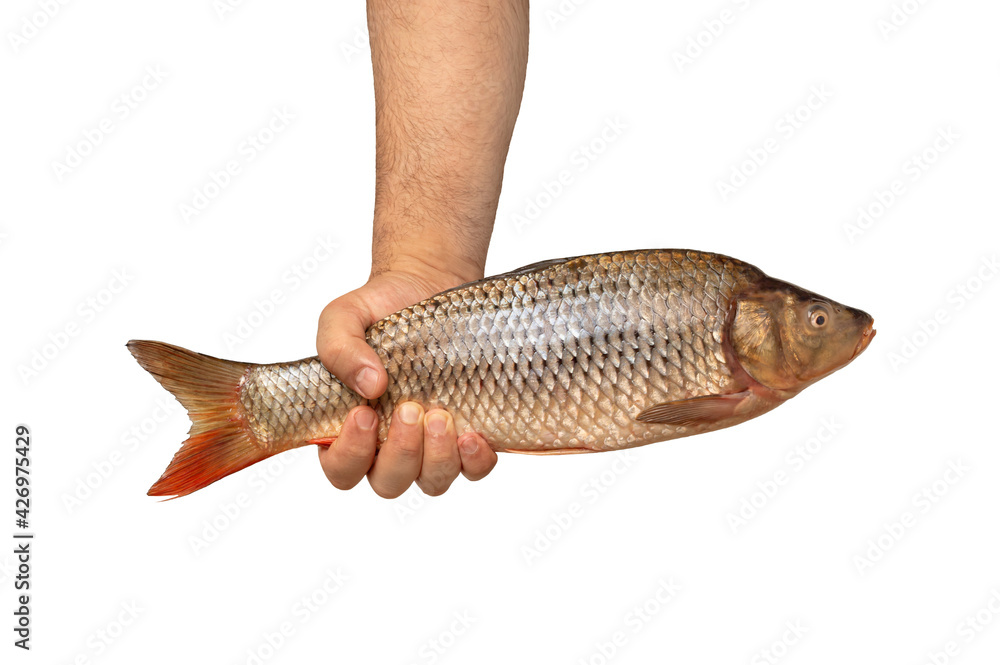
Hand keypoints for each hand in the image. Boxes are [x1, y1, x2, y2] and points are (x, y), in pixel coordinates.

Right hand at [316, 265, 497, 497]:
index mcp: (351, 427)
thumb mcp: (343, 317)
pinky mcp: (467, 435)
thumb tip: (370, 385)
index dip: (350, 454)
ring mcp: (431, 445)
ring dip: (436, 458)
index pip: (342, 468)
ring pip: (432, 482)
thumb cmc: (379, 309)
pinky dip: (475, 462)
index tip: (364, 414)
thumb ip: (339, 348)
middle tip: (409, 408)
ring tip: (440, 416)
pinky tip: (473, 436)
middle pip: (389, 482)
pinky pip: (474, 470)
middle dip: (400, 453)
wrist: (427, 286)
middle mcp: (389, 444)